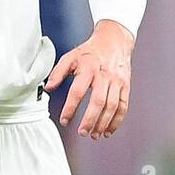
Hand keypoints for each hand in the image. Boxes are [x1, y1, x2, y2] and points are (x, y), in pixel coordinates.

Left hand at [46, 19, 133, 139]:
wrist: (114, 40)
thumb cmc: (90, 51)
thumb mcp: (70, 56)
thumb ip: (58, 72)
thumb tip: (49, 87)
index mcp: (88, 68)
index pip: (78, 91)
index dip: (70, 108)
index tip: (64, 120)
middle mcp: (104, 75)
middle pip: (98, 101)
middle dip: (90, 120)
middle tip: (82, 133)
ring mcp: (117, 81)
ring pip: (112, 106)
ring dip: (103, 123)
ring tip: (94, 135)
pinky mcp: (126, 85)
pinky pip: (123, 106)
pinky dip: (117, 121)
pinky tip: (108, 130)